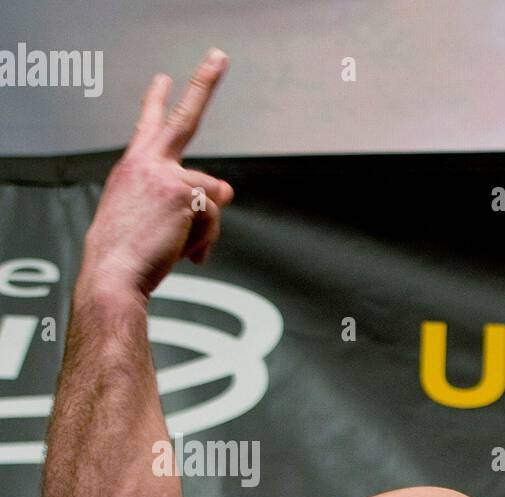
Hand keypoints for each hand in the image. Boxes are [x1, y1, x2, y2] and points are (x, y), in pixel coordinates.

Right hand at [81, 48, 234, 298]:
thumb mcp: (154, 220)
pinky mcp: (183, 191)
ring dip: (206, 228)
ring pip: (212, 194)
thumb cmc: (129, 253)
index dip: (158, 101)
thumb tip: (228, 191)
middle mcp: (148, 162)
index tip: (165, 78)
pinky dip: (207, 239)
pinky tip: (188, 253)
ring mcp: (165, 173)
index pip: (149, 127)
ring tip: (182, 248)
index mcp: (134, 167)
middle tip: (219, 56)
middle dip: (203, 83)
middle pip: (184, 118)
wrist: (114, 271)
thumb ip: (187, 201)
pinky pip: (215, 215)